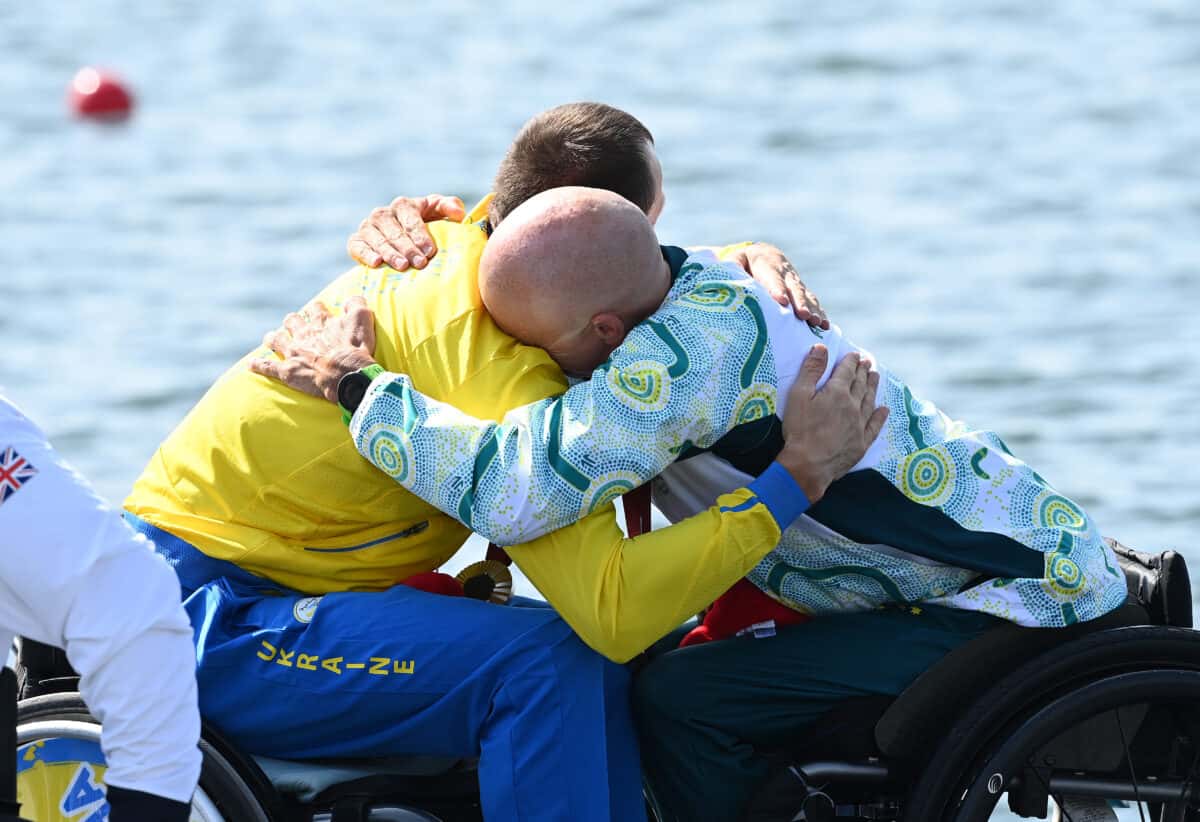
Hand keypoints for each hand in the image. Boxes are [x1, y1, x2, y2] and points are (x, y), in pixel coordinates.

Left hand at [249, 296, 377, 402]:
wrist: (346, 376)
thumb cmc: (356, 349)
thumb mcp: (362, 319)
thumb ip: (356, 304)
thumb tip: (351, 299)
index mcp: (321, 322)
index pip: (315, 308)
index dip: (317, 309)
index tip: (319, 311)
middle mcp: (303, 334)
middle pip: (292, 321)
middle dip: (293, 322)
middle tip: (295, 326)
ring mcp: (293, 352)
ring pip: (275, 340)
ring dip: (274, 339)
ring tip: (272, 339)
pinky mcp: (287, 371)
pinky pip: (267, 367)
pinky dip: (259, 365)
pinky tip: (251, 364)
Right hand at [347, 194, 466, 270]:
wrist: (402, 243)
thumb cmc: (426, 226)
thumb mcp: (439, 214)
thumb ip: (449, 207)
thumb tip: (458, 214)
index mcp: (403, 205)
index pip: (410, 218)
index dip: (420, 234)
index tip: (430, 251)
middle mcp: (383, 214)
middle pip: (394, 230)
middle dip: (408, 247)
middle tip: (420, 263)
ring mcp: (368, 227)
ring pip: (377, 239)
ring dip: (390, 252)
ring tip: (402, 266)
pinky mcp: (356, 241)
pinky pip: (357, 246)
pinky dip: (365, 254)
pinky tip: (376, 263)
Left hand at [732, 243, 828, 328]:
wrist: (763, 255)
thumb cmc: (743, 262)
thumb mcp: (735, 260)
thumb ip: (732, 268)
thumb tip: (727, 278)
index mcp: (767, 264)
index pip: (772, 277)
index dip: (777, 289)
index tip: (781, 301)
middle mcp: (785, 273)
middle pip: (794, 288)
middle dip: (799, 302)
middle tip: (804, 316)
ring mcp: (795, 283)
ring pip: (806, 295)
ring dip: (813, 309)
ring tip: (817, 322)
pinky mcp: (802, 293)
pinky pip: (813, 302)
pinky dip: (820, 313)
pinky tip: (824, 325)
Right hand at [775, 346, 888, 501]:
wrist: (807, 465)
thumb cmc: (799, 430)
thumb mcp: (798, 395)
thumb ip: (811, 370)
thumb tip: (821, 348)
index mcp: (837, 393)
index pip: (847, 372)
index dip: (851, 361)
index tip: (855, 354)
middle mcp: (852, 406)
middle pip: (860, 385)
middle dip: (864, 372)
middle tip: (868, 362)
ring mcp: (859, 425)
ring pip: (869, 401)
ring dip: (873, 388)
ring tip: (876, 377)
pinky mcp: (861, 443)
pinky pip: (874, 426)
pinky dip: (880, 416)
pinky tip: (884, 409)